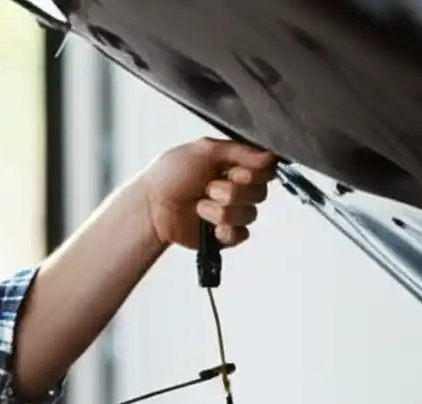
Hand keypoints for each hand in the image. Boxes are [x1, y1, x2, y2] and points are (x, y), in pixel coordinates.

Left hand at [136, 138, 277, 250]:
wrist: (151, 206)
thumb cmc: (170, 175)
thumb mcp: (203, 150)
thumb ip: (239, 150)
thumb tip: (270, 157)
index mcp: (236, 166)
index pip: (267, 170)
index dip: (254, 173)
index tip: (232, 172)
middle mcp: (237, 189)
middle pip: (260, 193)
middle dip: (232, 192)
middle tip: (207, 188)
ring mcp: (232, 213)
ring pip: (250, 214)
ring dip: (221, 211)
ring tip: (199, 206)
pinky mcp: (225, 235)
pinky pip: (242, 235)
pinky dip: (226, 231)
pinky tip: (211, 227)